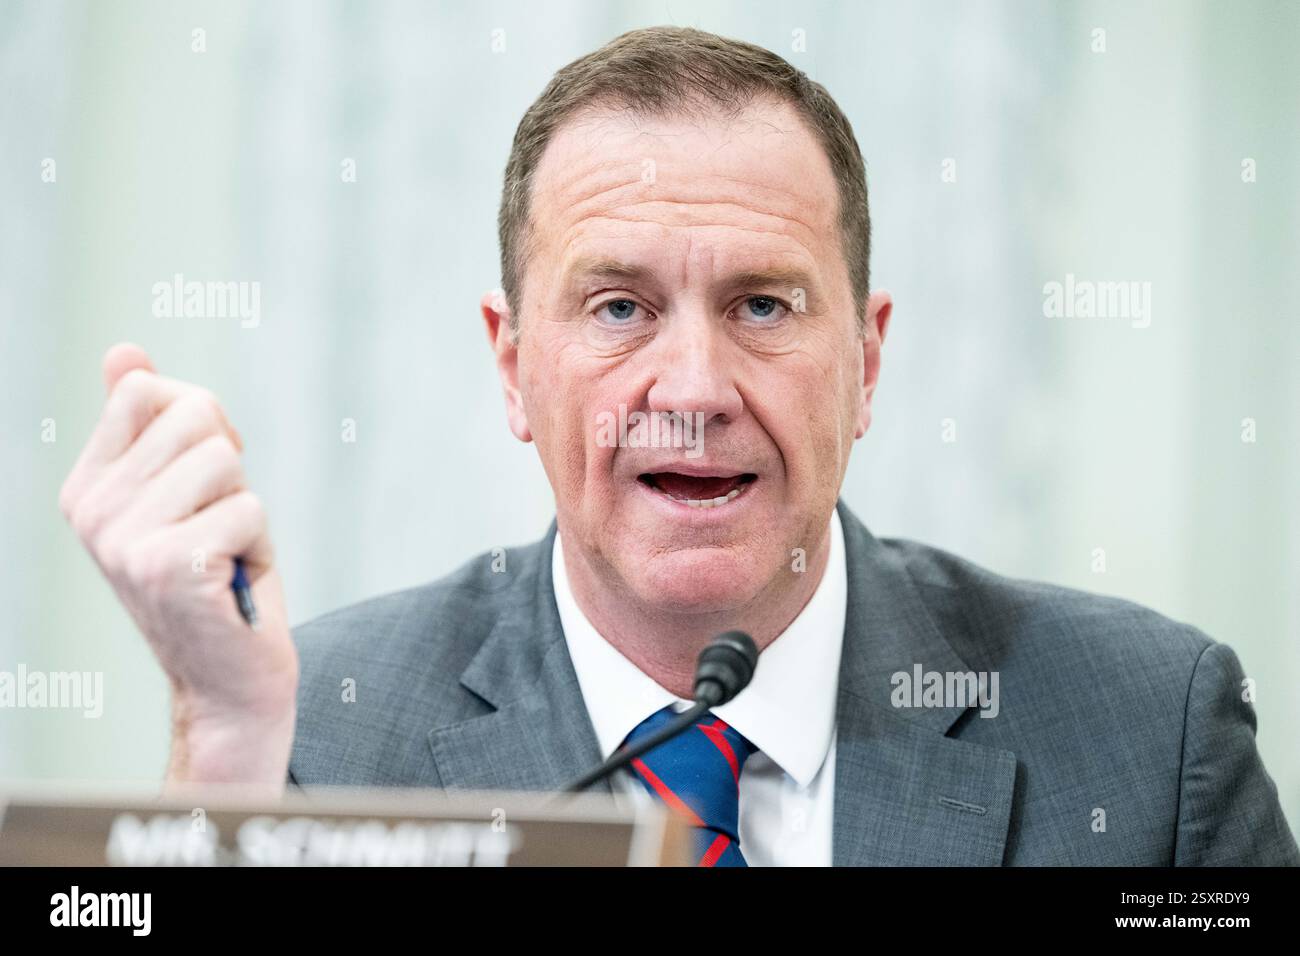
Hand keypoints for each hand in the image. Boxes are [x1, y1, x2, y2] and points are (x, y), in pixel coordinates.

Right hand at [59, 343, 297, 788]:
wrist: (229, 682)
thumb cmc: (216, 580)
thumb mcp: (179, 495)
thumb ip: (149, 425)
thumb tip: (121, 349)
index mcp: (86, 488)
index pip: (146, 389)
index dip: (202, 424)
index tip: (204, 480)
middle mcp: (92, 512)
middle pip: (196, 415)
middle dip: (230, 469)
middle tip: (218, 529)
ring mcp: (126, 540)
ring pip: (226, 460)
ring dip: (246, 507)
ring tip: (225, 555)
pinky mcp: (172, 566)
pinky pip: (251, 508)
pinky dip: (261, 543)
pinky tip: (234, 581)